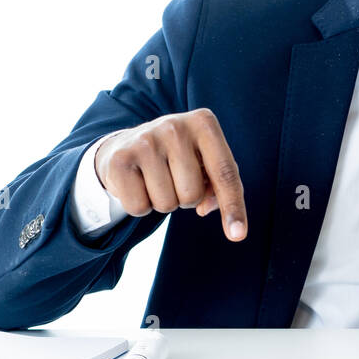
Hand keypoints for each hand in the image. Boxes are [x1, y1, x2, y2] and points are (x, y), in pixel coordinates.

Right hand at [94, 108, 247, 240]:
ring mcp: (144, 141)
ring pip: (167, 204)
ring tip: (155, 179)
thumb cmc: (179, 158)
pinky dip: (140, 205)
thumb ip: (220, 187)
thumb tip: (205, 208)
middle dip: (186, 198)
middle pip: (192, 194)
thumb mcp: (206, 162)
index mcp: (204, 123)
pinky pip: (139, 208)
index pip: (225, 172)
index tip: (239, 235)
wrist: (127, 144)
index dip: (233, 206)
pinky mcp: (119, 159)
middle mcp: (175, 127)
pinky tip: (137, 182)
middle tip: (173, 178)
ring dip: (163, 202)